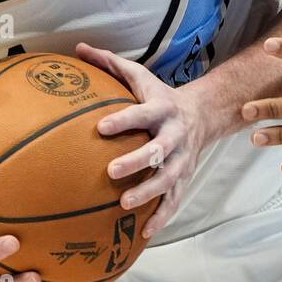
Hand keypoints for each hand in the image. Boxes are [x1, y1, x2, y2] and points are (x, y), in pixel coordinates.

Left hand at [77, 42, 212, 239]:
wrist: (203, 113)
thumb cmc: (159, 95)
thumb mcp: (139, 76)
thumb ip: (109, 63)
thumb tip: (78, 48)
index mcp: (162, 108)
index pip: (142, 113)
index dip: (123, 120)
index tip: (101, 128)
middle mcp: (175, 134)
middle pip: (158, 149)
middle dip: (136, 161)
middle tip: (111, 171)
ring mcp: (182, 159)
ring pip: (168, 179)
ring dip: (148, 192)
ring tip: (124, 204)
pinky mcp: (184, 177)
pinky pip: (175, 200)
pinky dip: (162, 216)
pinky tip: (144, 233)